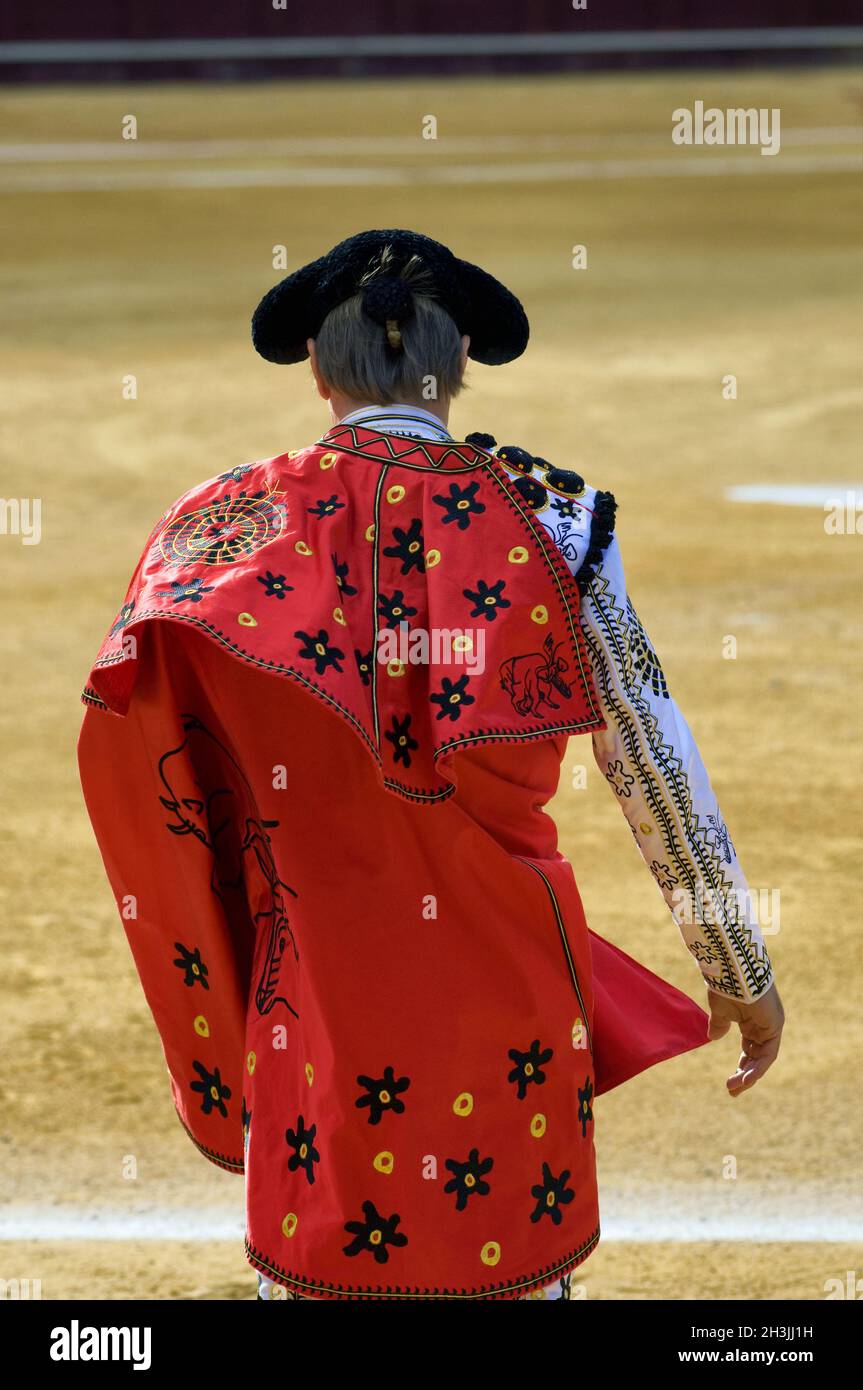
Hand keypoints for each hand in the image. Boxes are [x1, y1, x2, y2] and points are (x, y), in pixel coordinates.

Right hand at [706, 982, 784, 1096]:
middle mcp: (765, 1025)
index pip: (750, 1049)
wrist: (733, 968)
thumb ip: (719, 1024)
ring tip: (734, 1089)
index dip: (742, 1066)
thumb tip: (713, 1038)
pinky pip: (767, 1054)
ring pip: (763, 1059)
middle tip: (731, 1091)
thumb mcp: (719, 1010)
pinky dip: (756, 1068)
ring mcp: (772, 1025)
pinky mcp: (774, 1026)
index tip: (730, 1082)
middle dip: (745, 1075)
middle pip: (757, 1057)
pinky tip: (743, 1078)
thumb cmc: (725, 985)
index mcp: (753, 1021)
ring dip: (749, 1075)